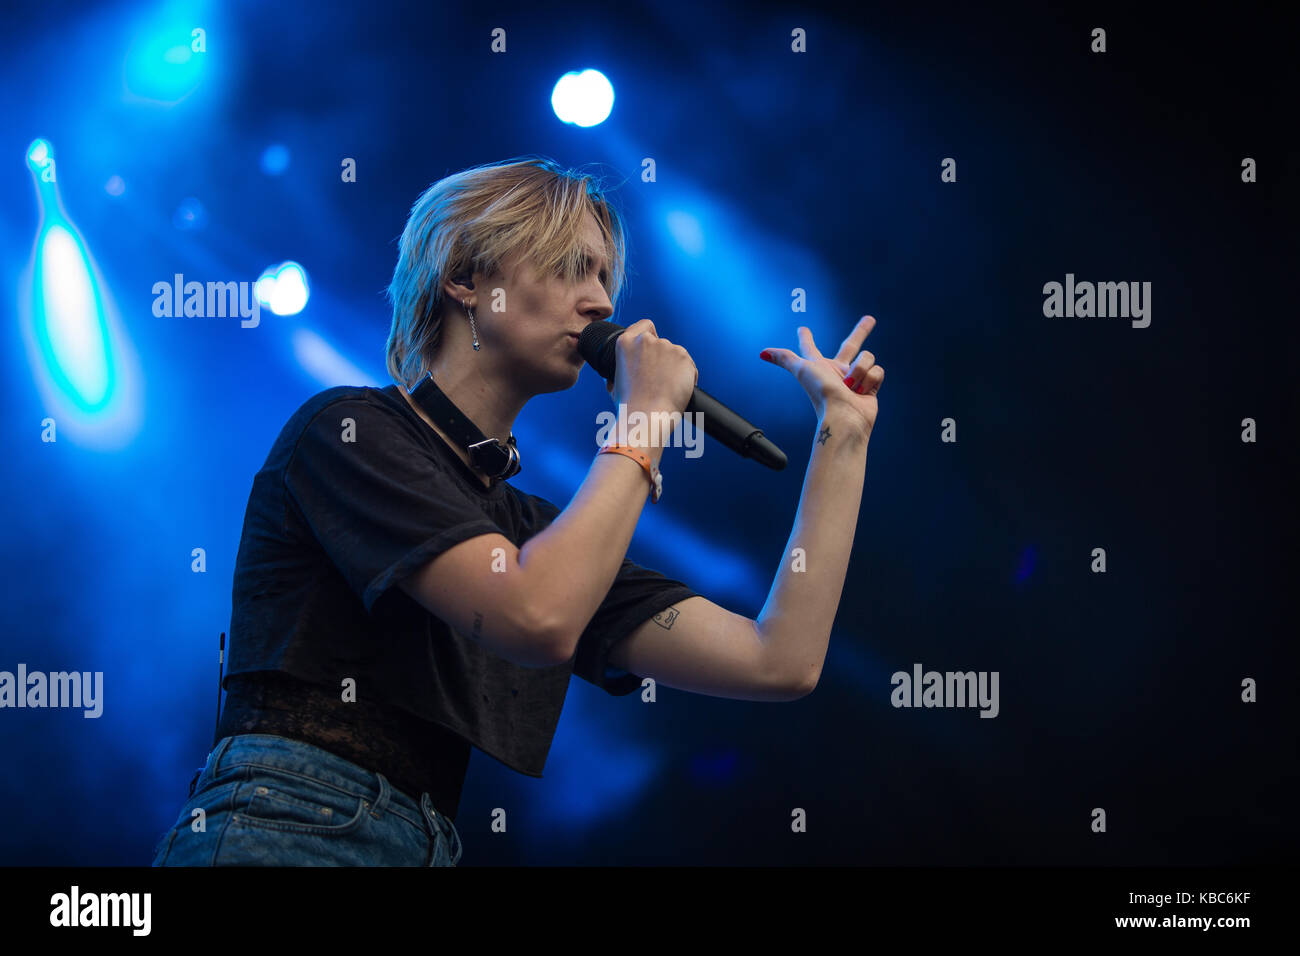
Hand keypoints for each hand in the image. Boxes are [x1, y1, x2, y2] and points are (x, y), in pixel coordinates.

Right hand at [609, 319, 697, 415]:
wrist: (647, 415)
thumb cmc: (630, 405)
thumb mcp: (614, 384)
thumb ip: (618, 372)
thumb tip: (617, 376)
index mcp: (626, 342)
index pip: (645, 325)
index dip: (651, 335)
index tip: (653, 350)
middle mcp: (646, 340)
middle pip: (662, 343)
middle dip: (664, 359)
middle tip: (659, 380)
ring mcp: (666, 346)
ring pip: (676, 355)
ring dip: (675, 368)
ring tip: (668, 389)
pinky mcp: (683, 356)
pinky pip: (689, 365)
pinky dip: (688, 376)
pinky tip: (679, 390)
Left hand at [760, 315, 883, 436]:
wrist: (845, 416)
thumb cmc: (822, 393)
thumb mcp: (802, 369)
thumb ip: (784, 358)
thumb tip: (762, 352)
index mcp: (819, 365)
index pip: (810, 348)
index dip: (805, 338)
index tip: (802, 330)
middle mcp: (837, 371)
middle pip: (851, 345)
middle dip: (861, 331)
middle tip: (869, 320)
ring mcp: (855, 378)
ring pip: (867, 357)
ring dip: (860, 371)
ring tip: (850, 386)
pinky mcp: (870, 386)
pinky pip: (877, 371)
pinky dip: (870, 380)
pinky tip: (861, 391)